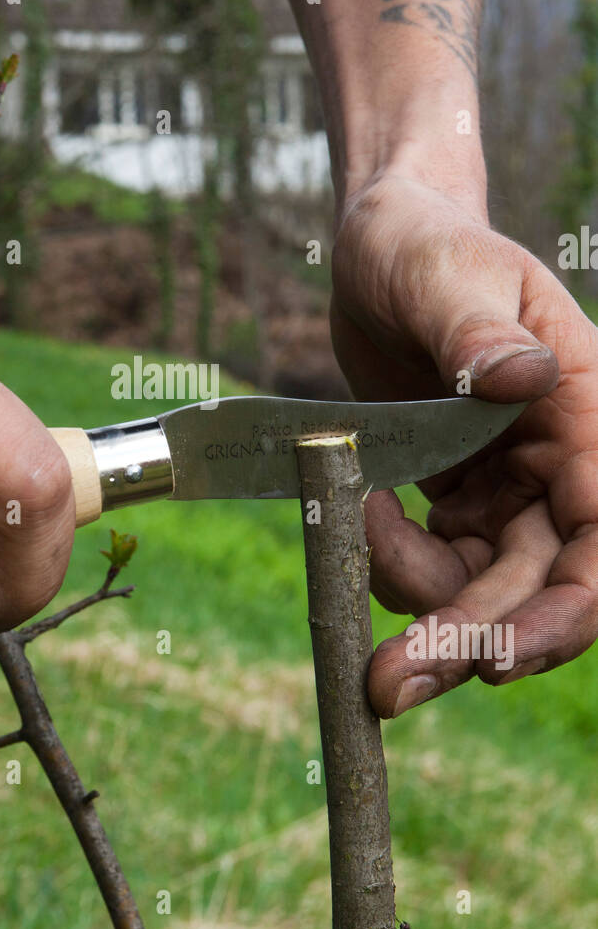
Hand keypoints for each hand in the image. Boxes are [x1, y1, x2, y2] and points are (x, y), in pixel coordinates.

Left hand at [330, 172, 597, 717]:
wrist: (374, 247)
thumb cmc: (421, 243)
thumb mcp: (444, 271)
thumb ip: (478, 329)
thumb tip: (521, 378)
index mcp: (586, 412)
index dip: (561, 611)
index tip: (491, 656)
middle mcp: (559, 463)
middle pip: (538, 588)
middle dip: (467, 643)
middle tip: (387, 685)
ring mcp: (508, 488)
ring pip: (483, 592)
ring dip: (419, 607)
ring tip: (354, 530)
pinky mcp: (457, 499)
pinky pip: (435, 568)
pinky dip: (391, 565)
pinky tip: (356, 511)